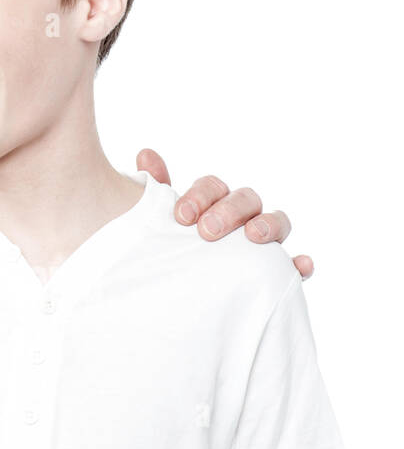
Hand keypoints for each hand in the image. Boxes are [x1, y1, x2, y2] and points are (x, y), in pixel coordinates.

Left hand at [136, 148, 312, 279]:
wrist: (182, 293)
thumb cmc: (175, 248)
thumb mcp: (162, 222)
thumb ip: (156, 190)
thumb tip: (146, 154)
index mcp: (214, 202)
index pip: (214, 187)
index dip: (200, 196)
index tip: (181, 216)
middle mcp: (243, 216)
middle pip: (246, 199)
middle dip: (228, 211)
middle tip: (207, 231)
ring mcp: (264, 242)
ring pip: (277, 222)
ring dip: (269, 225)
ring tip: (253, 236)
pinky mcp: (277, 272)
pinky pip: (295, 266)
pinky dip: (300, 263)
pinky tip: (301, 265)